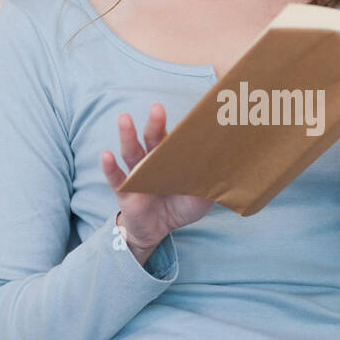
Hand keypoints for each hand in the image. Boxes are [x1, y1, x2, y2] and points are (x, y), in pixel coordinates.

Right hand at [101, 102, 213, 263]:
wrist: (157, 231)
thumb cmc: (179, 207)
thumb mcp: (201, 198)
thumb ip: (213, 184)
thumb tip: (233, 169)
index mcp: (171, 159)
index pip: (175, 139)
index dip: (181, 128)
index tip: (190, 115)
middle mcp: (152, 161)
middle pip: (152, 139)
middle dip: (154, 123)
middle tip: (157, 108)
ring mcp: (136, 174)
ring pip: (131, 151)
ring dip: (127, 135)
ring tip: (124, 119)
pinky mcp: (124, 190)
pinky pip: (115, 177)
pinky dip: (110, 167)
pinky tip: (106, 155)